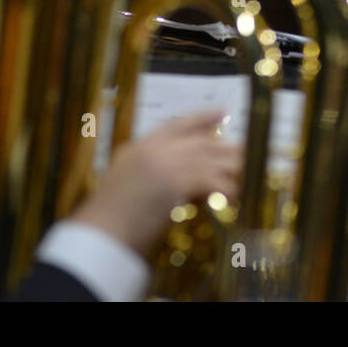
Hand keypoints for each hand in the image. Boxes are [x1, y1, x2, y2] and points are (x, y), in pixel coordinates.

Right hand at [72, 111, 242, 254]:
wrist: (100, 234)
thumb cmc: (109, 216)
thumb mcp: (125, 179)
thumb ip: (149, 167)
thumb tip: (180, 174)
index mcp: (141, 145)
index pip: (178, 124)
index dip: (203, 118)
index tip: (223, 112)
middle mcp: (155, 149)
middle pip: (201, 142)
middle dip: (226, 149)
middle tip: (247, 154)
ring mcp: (165, 163)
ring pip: (210, 159)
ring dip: (230, 171)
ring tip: (243, 179)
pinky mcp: (175, 182)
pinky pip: (211, 180)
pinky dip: (225, 190)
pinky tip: (231, 198)